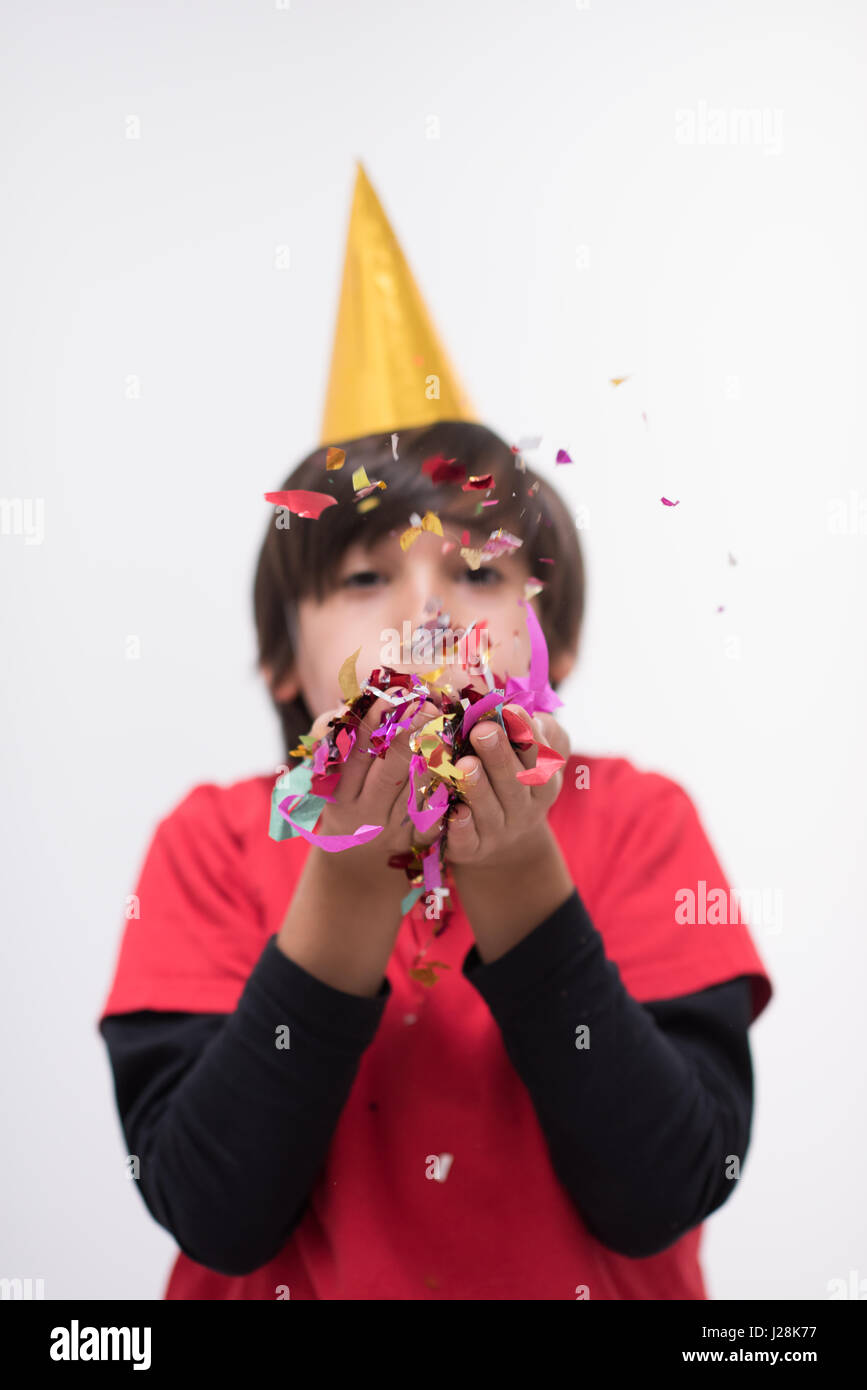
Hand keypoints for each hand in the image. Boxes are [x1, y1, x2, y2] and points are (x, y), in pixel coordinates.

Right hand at [308, 690, 445, 879]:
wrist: (356, 862)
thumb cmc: (345, 800)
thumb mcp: (328, 774)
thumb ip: (333, 738)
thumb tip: (343, 706)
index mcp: (340, 794)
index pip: (356, 754)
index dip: (374, 724)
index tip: (392, 696)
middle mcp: (366, 814)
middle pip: (389, 773)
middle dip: (409, 738)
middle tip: (429, 708)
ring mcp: (394, 830)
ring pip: (417, 793)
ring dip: (435, 761)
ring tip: (449, 730)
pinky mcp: (419, 842)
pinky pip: (437, 816)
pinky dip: (448, 792)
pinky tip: (461, 767)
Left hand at [444, 704, 569, 871]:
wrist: (502, 842)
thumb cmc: (511, 780)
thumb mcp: (533, 756)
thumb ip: (536, 731)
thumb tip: (525, 707)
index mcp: (544, 781)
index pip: (541, 757)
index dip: (527, 735)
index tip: (511, 710)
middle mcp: (524, 809)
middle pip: (516, 783)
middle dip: (500, 755)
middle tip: (483, 730)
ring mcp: (498, 832)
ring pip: (490, 811)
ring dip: (478, 788)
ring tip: (465, 764)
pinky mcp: (472, 851)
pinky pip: (468, 842)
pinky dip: (461, 829)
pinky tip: (454, 812)